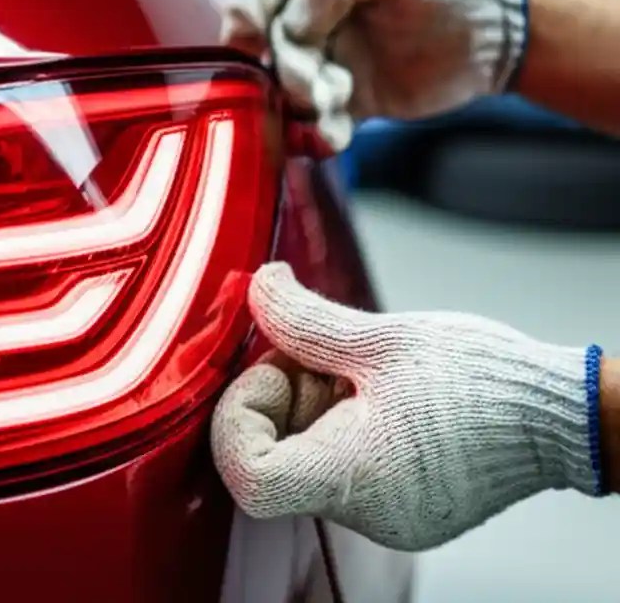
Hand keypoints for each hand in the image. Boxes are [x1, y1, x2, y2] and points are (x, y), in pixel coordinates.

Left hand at [211, 263, 599, 551]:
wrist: (566, 415)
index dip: (240, 415)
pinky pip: (343, 468)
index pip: (248, 474)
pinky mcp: (404, 509)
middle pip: (274, 459)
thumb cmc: (483, 381)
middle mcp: (364, 513)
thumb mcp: (382, 338)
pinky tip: (381, 398)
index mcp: (351, 476)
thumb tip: (256, 289)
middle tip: (323, 359)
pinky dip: (343, 427)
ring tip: (362, 376)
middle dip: (283, 397)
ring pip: (308, 460)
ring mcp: (385, 517)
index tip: (275, 370)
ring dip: (314, 408)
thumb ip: (304, 320)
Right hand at [221, 0, 527, 150]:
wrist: (500, 40)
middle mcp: (315, 16)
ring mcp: (328, 59)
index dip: (252, 3)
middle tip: (317, 80)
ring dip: (300, 105)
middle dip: (285, 66)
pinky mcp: (347, 101)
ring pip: (281, 88)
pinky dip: (317, 136)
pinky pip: (312, 124)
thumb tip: (288, 31)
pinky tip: (337, 137)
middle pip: (262, 42)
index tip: (271, 27)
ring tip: (338, 103)